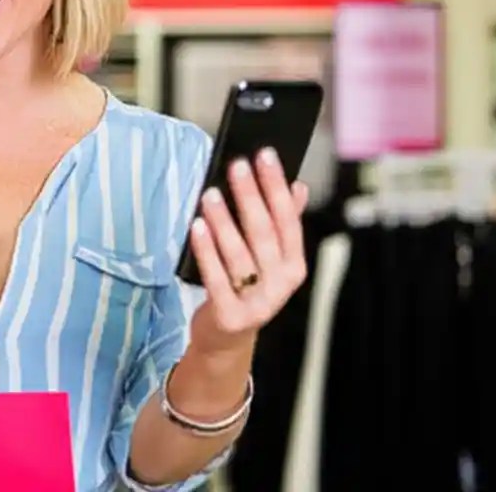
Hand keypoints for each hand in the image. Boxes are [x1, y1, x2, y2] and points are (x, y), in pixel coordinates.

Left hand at [186, 147, 308, 358]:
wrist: (226, 340)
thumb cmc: (246, 289)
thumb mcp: (270, 260)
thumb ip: (284, 224)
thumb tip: (299, 186)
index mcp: (295, 266)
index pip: (288, 219)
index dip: (277, 186)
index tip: (265, 155)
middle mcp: (282, 284)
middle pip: (264, 232)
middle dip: (250, 195)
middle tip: (236, 165)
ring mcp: (258, 303)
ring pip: (239, 253)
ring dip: (224, 220)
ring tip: (211, 193)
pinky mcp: (231, 315)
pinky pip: (216, 277)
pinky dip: (206, 250)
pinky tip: (196, 226)